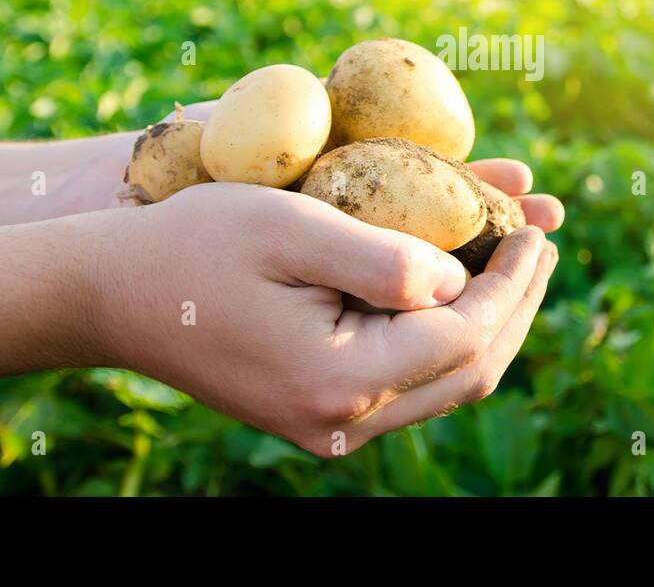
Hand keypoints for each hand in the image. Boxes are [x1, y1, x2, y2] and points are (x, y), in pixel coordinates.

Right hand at [94, 170, 561, 455]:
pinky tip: (459, 292)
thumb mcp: (293, 226)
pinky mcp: (317, 413)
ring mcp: (328, 426)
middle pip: (467, 373)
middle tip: (541, 244)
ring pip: (443, 385)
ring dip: (489, 324)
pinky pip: (409, 382)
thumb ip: (386, 257)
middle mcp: (340, 421)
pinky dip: (446, 337)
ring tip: (516, 265)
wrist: (111, 295)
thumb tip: (458, 282)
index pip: (465, 336)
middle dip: (516, 306)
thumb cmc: (195, 244)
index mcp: (340, 379)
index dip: (513, 281)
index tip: (538, 229)